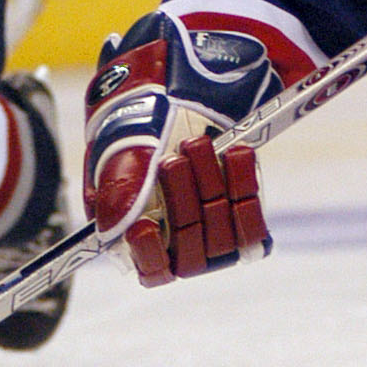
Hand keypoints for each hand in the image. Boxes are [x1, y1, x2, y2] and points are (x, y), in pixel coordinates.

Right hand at [82, 10, 277, 286]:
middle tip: (172, 158)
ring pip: (219, 229)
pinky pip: (252, 216)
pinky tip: (236, 152)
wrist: (180, 96)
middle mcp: (183, 244)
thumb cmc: (140, 128)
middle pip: (187, 245)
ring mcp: (218, 232)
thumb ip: (119, 188)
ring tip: (197, 144)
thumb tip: (115, 226)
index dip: (149, 254)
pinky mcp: (247, 214)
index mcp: (145, 238)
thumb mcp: (122, 150)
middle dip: (180, 198)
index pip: (153, 270)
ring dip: (208, 183)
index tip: (144, 227)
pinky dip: (243, 182)